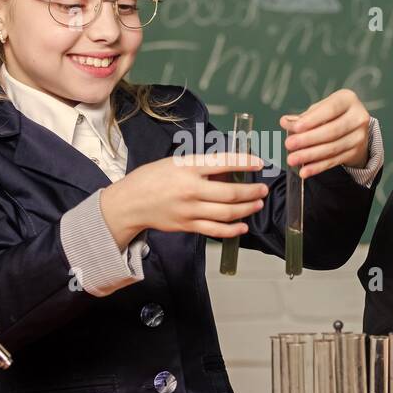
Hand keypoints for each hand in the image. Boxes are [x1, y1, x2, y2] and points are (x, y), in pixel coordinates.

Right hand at [99, 154, 268, 247]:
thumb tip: (229, 170)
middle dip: (251, 191)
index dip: (245, 162)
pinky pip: (215, 230)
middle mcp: (190, 189)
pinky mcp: (187, 225)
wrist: (130, 203)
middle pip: (230, 193)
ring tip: (256, 204)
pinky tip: (242, 226)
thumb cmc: (152, 178)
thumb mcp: (175, 163)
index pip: (223, 163)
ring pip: (226, 213)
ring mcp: (189, 210)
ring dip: (246, 209)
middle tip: (262, 189)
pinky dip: (232, 230)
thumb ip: (201, 166)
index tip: (259, 163)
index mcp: (187, 167)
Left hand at [281, 88, 371, 177]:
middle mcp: (357, 117)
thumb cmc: (333, 116)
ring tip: (292, 159)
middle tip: (289, 144)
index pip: (330, 109)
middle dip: (308, 139)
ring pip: (332, 148)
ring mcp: (359, 136)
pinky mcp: (356, 152)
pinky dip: (317, 167)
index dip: (312, 120)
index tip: (295, 128)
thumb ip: (303, 117)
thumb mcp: (320, 110)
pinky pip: (334, 161)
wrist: (354, 129)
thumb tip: (286, 122)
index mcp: (347, 100)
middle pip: (331, 131)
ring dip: (309, 155)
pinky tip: (305, 170)